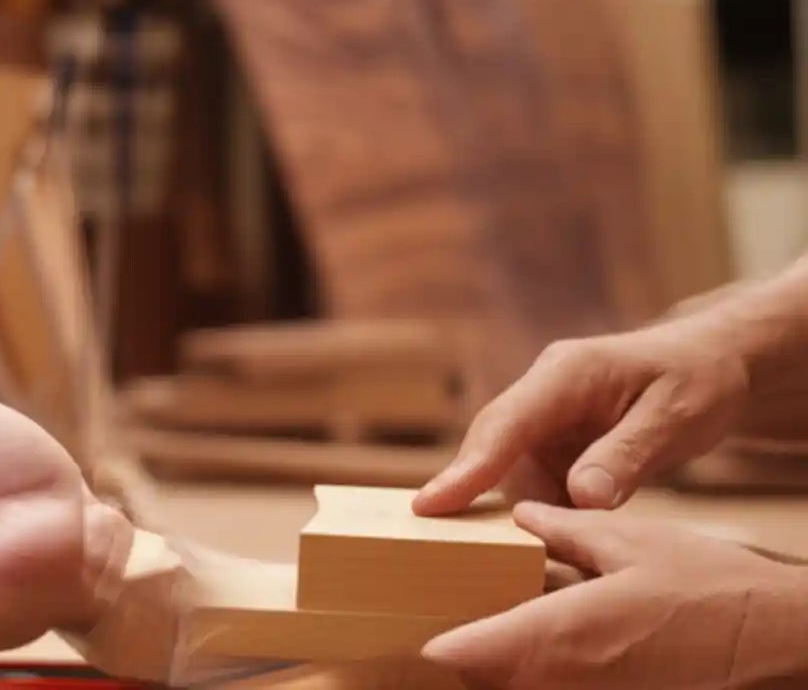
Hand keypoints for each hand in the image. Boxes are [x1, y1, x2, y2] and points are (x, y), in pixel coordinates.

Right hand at [413, 320, 748, 514]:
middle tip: (441, 541)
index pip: (505, 423)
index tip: (431, 504)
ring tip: (529, 551)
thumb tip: (581, 498)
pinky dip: (543, 514)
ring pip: (509, 474)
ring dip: (522, 512)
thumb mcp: (675, 415)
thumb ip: (627, 455)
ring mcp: (542, 422)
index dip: (467, 467)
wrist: (709, 364)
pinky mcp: (551, 446)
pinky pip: (534, 486)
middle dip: (467, 491)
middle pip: (491, 447)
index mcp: (565, 373)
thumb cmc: (696, 379)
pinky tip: (555, 542)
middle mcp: (541, 395)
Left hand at [422, 503, 807, 689]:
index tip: (418, 634)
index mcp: (561, 633)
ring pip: (522, 689)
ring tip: (503, 629)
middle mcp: (567, 680)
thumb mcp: (632, 541)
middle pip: (486, 680)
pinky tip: (559, 644)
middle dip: (468, 655)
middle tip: (457, 620)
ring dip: (505, 667)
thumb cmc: (710, 589)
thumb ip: (565, 531)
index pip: (469, 655)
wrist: (779, 641)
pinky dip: (544, 674)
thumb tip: (522, 517)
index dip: (439, 647)